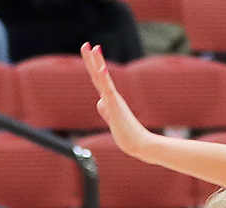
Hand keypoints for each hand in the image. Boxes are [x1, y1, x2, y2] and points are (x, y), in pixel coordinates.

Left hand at [82, 44, 157, 160]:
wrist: (139, 144)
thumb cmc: (127, 134)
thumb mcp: (112, 120)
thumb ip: (105, 109)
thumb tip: (100, 102)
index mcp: (110, 99)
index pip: (99, 79)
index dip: (93, 65)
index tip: (90, 51)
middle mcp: (112, 96)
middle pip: (99, 74)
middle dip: (92, 59)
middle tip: (86, 44)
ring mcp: (114, 100)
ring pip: (103, 79)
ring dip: (98, 63)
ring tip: (94, 48)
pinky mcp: (115, 106)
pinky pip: (108, 90)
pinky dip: (104, 79)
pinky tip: (100, 69)